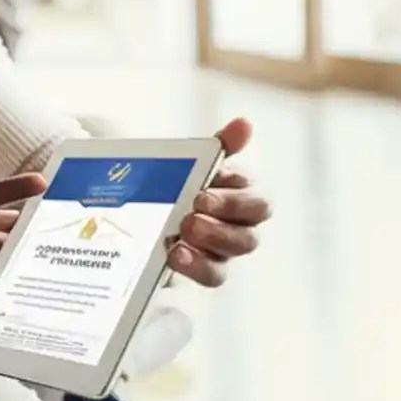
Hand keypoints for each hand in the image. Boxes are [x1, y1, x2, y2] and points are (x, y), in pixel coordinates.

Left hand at [167, 117, 271, 286]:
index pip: (258, 205)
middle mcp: (236, 229)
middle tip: (189, 217)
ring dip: (204, 250)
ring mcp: (218, 254)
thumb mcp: (195, 160)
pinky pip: (206, 276)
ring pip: (226, 262)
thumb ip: (220, 146)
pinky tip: (173, 254)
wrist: (141, 204)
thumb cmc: (180, 180)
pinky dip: (193, 267)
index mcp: (242, 198)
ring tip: (180, 236)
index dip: (236, 202)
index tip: (203, 194)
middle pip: (247, 240)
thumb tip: (244, 124)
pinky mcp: (197, 271)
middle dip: (219, 229)